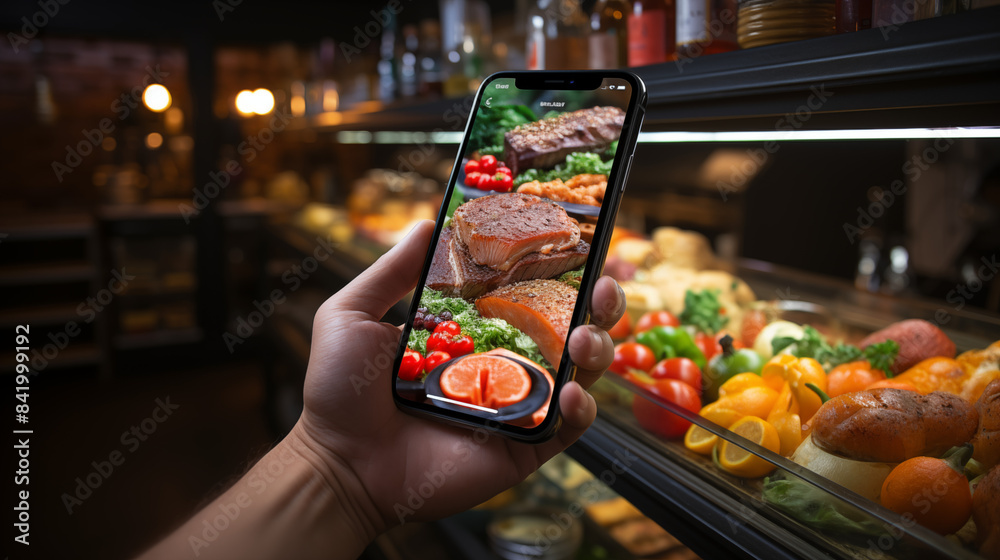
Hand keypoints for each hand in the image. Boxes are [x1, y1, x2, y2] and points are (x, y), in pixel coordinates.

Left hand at [292, 219, 625, 544]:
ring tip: (585, 334)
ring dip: (598, 347)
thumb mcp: (355, 315)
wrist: (339, 462)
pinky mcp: (523, 448)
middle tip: (604, 282)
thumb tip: (427, 221)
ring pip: (581, 373)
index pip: (529, 292)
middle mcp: (503, 364)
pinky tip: (572, 392)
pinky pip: (568, 429)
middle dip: (600, 302)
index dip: (562, 267)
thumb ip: (392, 270)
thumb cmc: (341, 391)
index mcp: (474, 330)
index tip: (583, 239)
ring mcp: (517, 406)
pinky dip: (582, 410)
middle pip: (570, 327)